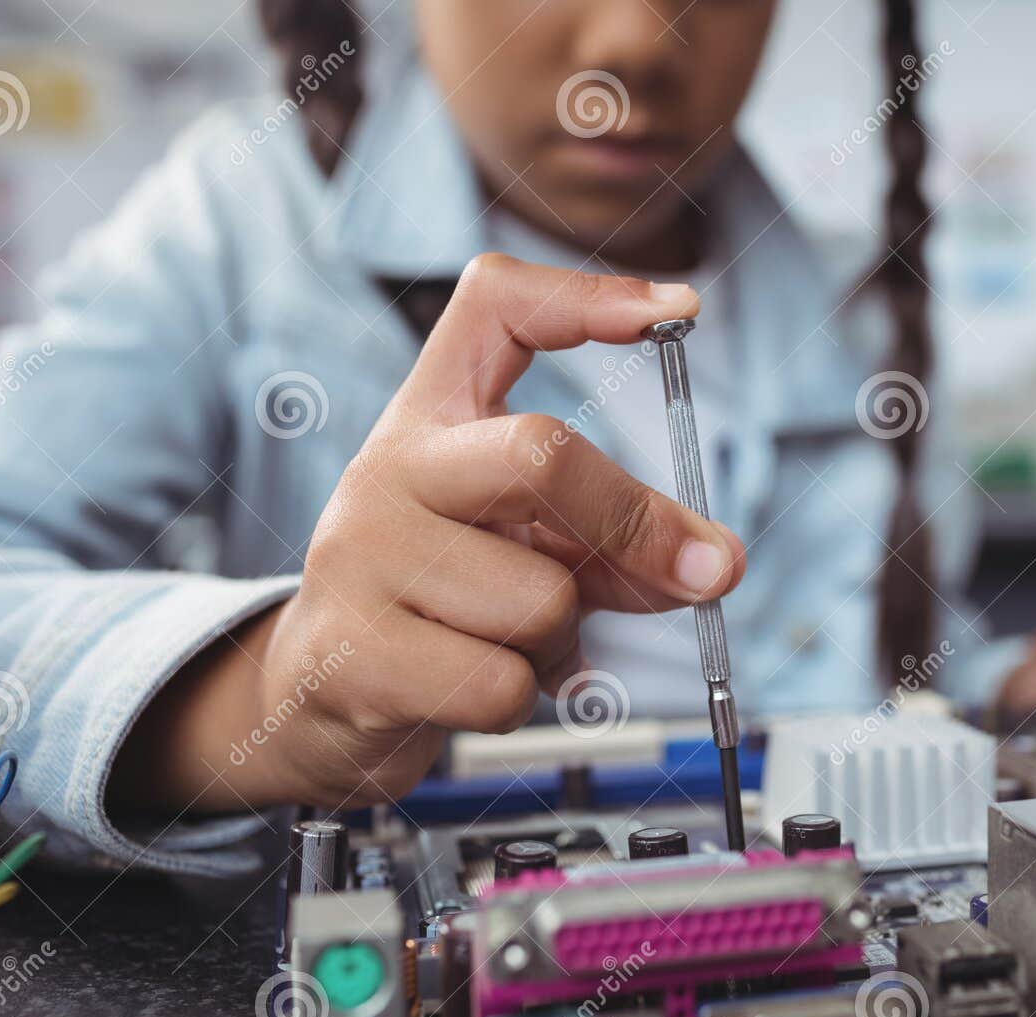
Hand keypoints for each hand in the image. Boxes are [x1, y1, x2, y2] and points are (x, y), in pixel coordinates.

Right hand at [115, 255, 744, 811]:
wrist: (321, 695)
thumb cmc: (445, 602)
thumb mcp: (531, 546)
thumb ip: (620, 542)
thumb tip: (714, 563)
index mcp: (433, 419)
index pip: (494, 306)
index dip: (586, 295)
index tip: (677, 311)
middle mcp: (389, 468)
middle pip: (542, 455)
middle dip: (637, 522)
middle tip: (708, 570)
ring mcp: (362, 557)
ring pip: (541, 600)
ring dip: (561, 644)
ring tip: (512, 645)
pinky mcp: (354, 653)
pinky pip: (502, 684)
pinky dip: (519, 700)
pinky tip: (475, 686)